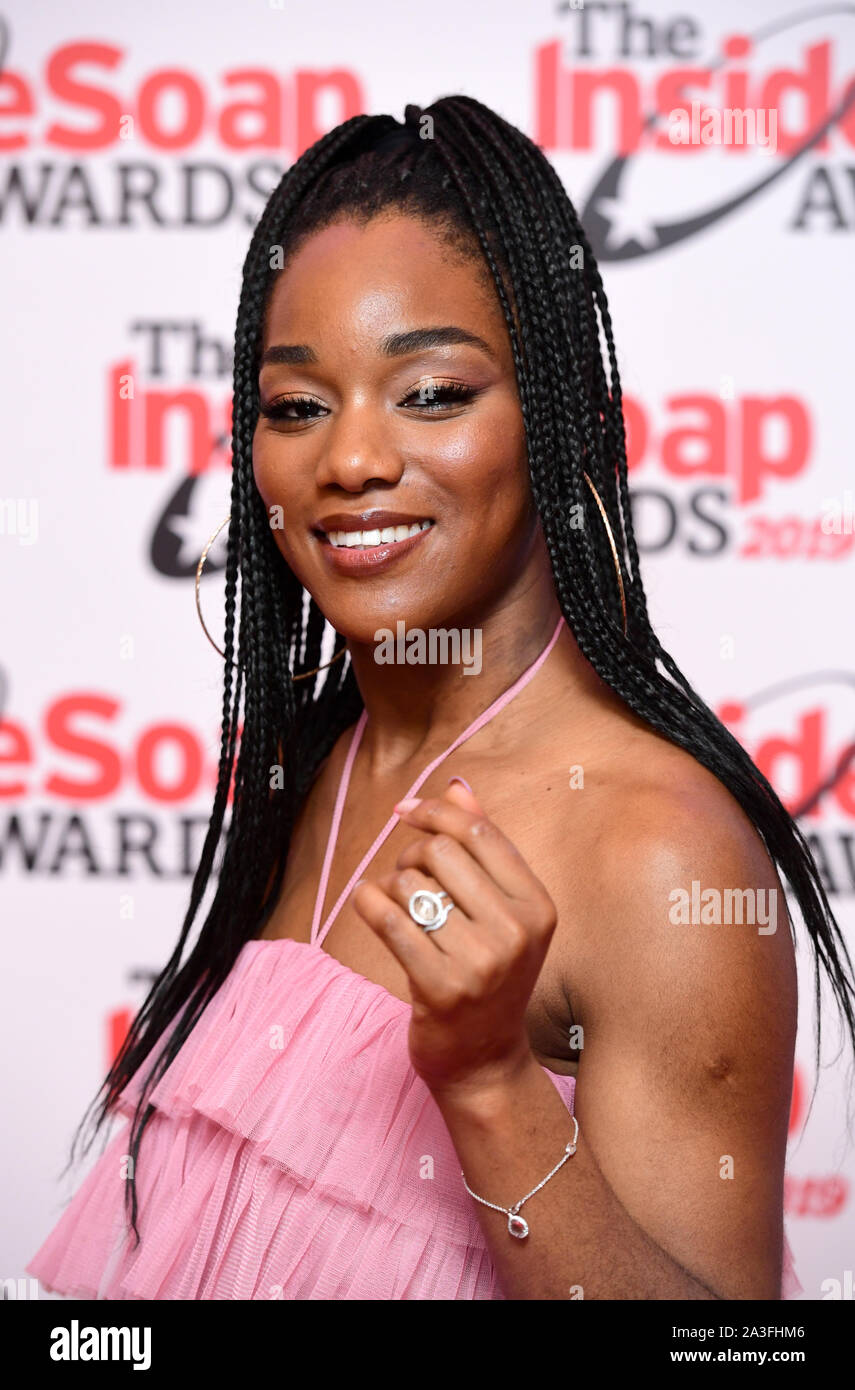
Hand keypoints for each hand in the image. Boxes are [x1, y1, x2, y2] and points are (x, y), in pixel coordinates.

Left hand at [350, 780, 557, 1097]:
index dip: (434, 811)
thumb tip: (458, 787)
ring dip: (390, 888)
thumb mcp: (501, 913)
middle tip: (407, 880)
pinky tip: (369, 908)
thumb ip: (483, 848)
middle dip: (410, 856)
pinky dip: (368, 904)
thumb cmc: (487, 975)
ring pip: (410, 884)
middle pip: (439, 852)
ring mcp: (481, 963)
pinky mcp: (441, 988)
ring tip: (398, 911)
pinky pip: (387, 920)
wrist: (483, 1060)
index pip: (478, 832)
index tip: (404, 811)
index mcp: (537, 905)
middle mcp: (516, 932)